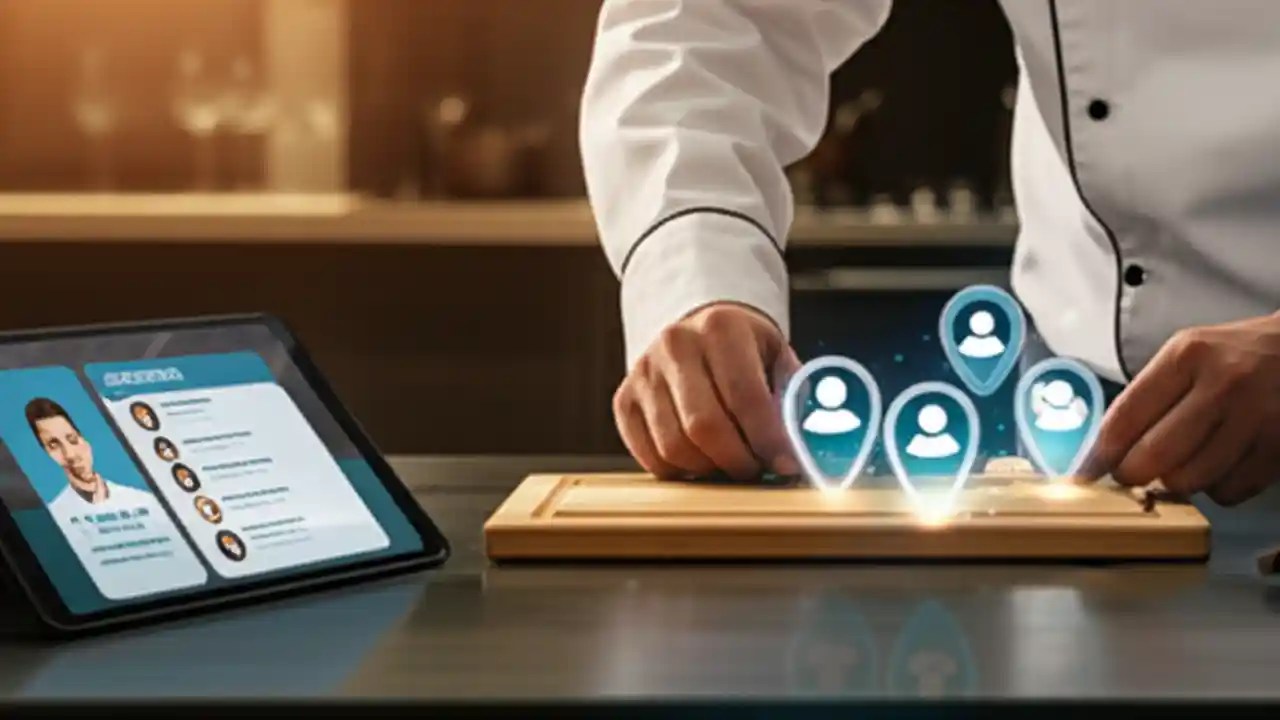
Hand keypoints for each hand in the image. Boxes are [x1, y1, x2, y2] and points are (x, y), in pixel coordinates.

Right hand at [613, 302, 801, 480]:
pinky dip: (679, 470)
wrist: (695, 327)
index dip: (769, 440)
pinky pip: (649, 455)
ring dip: (709, 469)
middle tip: (757, 469)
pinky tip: (701, 460)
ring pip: (674, 447)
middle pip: (705, 427)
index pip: (746, 397)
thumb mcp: (776, 356)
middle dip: (738, 461)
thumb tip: (807, 447)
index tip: (786, 464)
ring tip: (730, 464)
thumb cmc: (743, 349)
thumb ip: (793, 396)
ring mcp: (644, 372)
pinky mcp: (624, 399)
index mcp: (721, 328)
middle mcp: (676, 344)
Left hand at [1079, 312, 1279, 505]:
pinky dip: (1216, 489)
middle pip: (1153, 457)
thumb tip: (1106, 451)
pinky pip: (1229, 491)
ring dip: (1177, 483)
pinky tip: (1220, 467)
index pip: (1125, 417)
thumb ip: (1151, 395)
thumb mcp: (1190, 354)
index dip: (1099, 454)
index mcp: (1187, 355)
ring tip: (1183, 464)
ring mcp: (1256, 418)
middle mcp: (1222, 384)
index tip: (1085, 473)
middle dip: (1132, 475)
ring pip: (1189, 480)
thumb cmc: (1238, 355)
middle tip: (1132, 475)